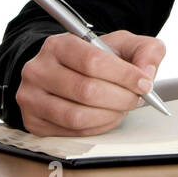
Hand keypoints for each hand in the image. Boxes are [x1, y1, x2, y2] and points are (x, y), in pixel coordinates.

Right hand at [16, 30, 165, 136]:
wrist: (65, 70)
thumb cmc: (95, 58)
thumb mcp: (122, 44)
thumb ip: (144, 51)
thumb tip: (146, 73)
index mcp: (59, 45)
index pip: (93, 62)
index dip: (124, 76)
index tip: (144, 83)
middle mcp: (38, 70)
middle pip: (86, 91)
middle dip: (121, 98)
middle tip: (136, 98)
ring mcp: (31, 97)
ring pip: (77, 116)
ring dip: (109, 115)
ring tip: (122, 107)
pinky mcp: (32, 121)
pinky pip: (71, 132)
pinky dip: (97, 127)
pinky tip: (108, 116)